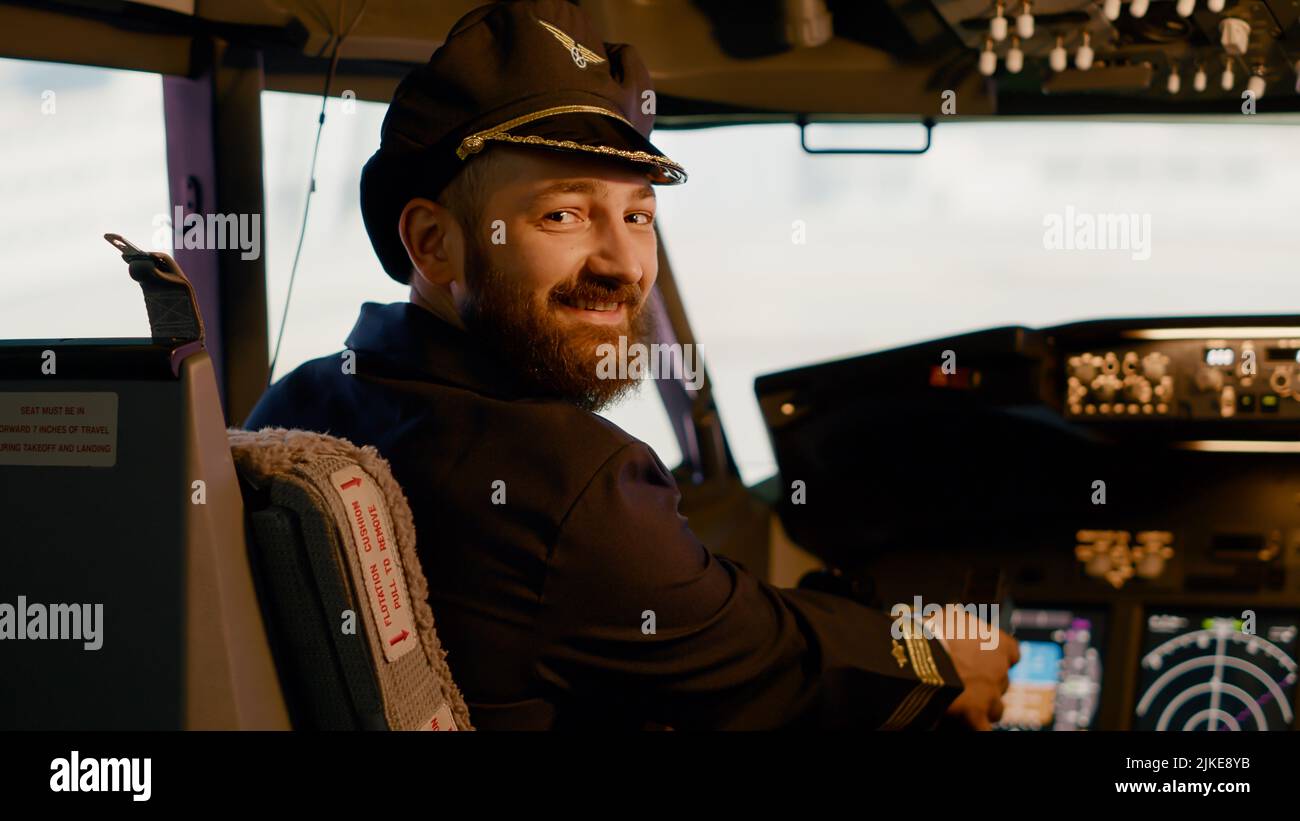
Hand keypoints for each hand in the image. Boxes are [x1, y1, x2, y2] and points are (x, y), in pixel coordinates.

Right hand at [929, 604, 1019, 730]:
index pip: (1012, 652)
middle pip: (1002, 681)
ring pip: (996, 707)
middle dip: (987, 683)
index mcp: (997, 642)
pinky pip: (983, 728)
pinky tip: (973, 726)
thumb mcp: (947, 615)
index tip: (990, 658)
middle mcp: (999, 667)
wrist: (920, 654)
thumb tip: (951, 616)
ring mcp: (990, 692)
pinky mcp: (976, 713)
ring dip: (984, 707)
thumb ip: (958, 620)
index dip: (1000, 657)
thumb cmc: (932, 632)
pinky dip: (978, 727)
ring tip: (963, 705)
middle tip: (967, 682)